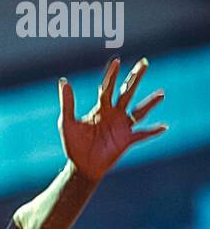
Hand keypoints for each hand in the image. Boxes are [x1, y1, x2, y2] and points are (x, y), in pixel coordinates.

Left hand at [58, 58, 166, 181]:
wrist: (81, 167)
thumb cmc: (73, 145)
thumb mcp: (67, 123)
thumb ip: (67, 103)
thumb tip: (63, 82)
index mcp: (101, 108)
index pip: (108, 87)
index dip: (112, 75)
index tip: (116, 61)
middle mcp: (114, 114)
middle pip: (127, 91)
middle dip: (135, 78)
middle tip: (144, 62)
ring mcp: (122, 126)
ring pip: (139, 111)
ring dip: (150, 103)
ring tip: (161, 94)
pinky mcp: (126, 141)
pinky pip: (142, 134)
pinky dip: (153, 131)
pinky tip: (164, 127)